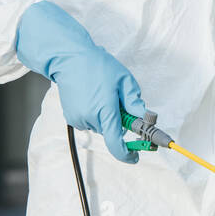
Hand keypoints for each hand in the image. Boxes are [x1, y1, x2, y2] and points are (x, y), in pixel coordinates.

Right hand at [16, 0, 147, 162]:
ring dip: (107, 116)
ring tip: (103, 94)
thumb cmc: (98, 66)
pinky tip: (93, 96)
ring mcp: (78, 119)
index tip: (136, 156)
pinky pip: (90, 122)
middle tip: (120, 102)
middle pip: (111, 132)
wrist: (69, 60)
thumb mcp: (124, 81)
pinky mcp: (71, 117)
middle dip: (119, 122)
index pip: (116, 144)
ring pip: (101, 126)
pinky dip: (96, 114)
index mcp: (105, 111)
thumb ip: (135, 102)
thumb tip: (145, 118)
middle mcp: (90, 119)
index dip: (127, 154)